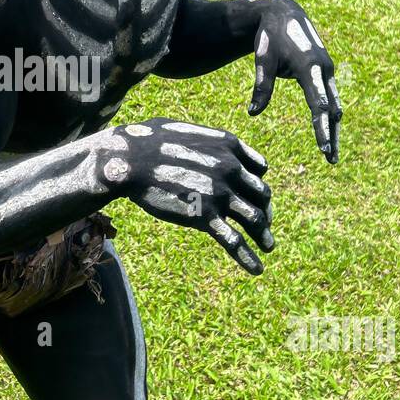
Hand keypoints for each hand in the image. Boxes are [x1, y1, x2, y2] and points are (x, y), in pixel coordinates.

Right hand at [118, 119, 272, 274]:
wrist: (130, 158)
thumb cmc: (149, 140)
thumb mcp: (186, 130)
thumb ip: (204, 140)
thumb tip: (200, 144)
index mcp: (229, 146)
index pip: (260, 169)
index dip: (258, 183)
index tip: (255, 196)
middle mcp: (231, 169)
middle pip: (262, 195)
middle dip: (265, 210)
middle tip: (263, 224)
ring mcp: (220, 194)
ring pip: (255, 219)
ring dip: (264, 235)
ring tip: (268, 247)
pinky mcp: (205, 216)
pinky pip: (234, 241)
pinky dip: (248, 257)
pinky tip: (256, 269)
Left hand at [248, 0, 341, 162]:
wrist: (283, 12)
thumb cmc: (269, 37)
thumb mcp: (262, 60)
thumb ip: (261, 86)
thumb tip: (253, 114)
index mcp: (310, 66)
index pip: (319, 105)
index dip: (322, 128)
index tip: (324, 149)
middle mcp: (324, 68)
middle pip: (332, 108)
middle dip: (332, 134)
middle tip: (331, 160)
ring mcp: (326, 69)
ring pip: (334, 104)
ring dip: (334, 128)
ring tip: (331, 153)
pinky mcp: (323, 70)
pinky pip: (329, 96)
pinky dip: (330, 115)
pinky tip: (328, 131)